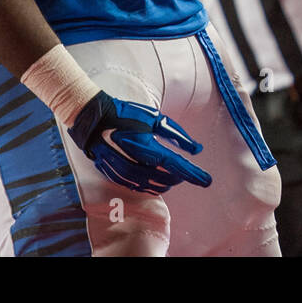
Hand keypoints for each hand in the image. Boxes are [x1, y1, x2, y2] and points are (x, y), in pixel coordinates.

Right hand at [67, 90, 212, 194]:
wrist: (94, 119)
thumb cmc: (127, 115)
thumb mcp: (155, 119)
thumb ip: (177, 135)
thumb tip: (197, 149)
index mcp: (147, 146)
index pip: (177, 165)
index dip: (193, 174)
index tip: (207, 181)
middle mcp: (136, 162)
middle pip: (166, 179)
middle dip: (179, 177)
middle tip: (185, 172)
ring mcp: (124, 171)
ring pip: (152, 186)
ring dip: (165, 183)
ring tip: (171, 176)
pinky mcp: (115, 175)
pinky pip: (137, 187)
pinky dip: (150, 186)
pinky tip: (154, 180)